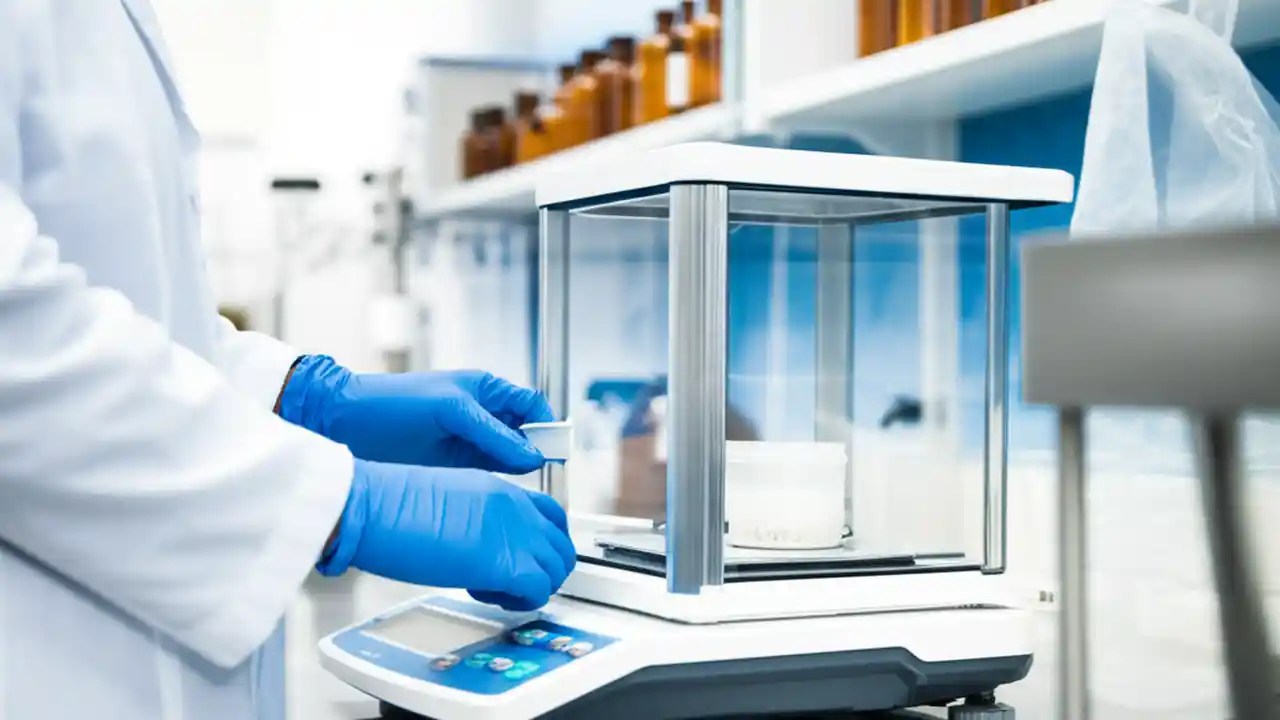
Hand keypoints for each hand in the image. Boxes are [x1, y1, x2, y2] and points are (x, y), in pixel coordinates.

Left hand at [279, 356, 553, 473]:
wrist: (344, 424)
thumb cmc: (392, 402)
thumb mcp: (450, 410)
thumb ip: (492, 433)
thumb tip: (531, 455)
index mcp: (484, 390)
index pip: (531, 406)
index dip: (547, 425)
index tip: (556, 448)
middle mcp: (480, 416)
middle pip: (524, 434)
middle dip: (536, 451)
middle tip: (543, 472)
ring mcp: (467, 443)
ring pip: (507, 459)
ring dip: (517, 472)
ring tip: (521, 488)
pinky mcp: (453, 467)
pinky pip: (486, 476)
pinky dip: (496, 484)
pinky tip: (498, 495)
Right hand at [319, 459, 575, 610]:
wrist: (372, 506)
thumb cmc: (389, 505)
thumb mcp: (447, 499)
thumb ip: (474, 518)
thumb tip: (477, 543)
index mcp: (499, 489)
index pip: (548, 514)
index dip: (544, 542)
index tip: (529, 557)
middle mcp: (514, 507)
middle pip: (560, 544)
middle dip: (545, 568)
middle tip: (518, 582)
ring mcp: (514, 533)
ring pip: (556, 568)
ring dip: (533, 586)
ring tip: (498, 591)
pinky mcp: (505, 564)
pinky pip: (538, 590)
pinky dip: (521, 601)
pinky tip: (490, 596)